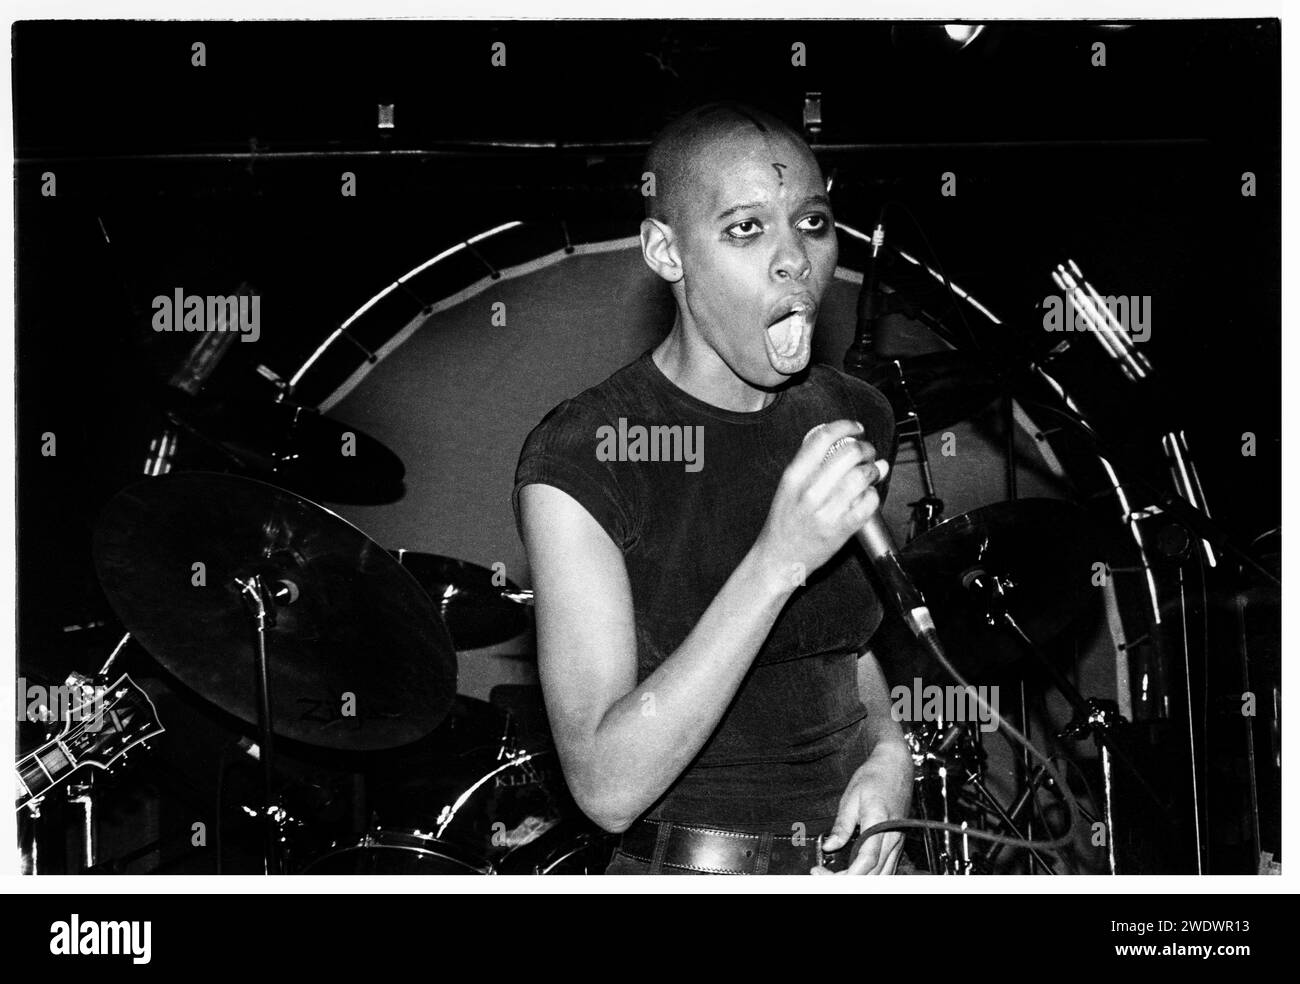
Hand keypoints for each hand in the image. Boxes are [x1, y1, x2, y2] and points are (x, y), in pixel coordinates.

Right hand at [754, 419, 888, 591]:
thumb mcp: (788, 487)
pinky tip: (869, 493)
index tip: (855, 428)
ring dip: (874, 469)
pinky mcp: (842, 529)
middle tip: (867, 451)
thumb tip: (843, 443)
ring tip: (872, 471)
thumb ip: (810, 464)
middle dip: (865, 448)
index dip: (845, 426)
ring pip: (862, 476)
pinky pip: (869, 502)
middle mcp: (810, 492)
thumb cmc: (784, 523)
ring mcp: (827, 512)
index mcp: (794, 477)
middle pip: (848, 454)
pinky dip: (874, 494)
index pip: (822, 438)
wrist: (779, 559)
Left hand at [811, 741, 912, 874]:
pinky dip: (870, 875)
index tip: (824, 874)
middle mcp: (893, 836)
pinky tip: (854, 873)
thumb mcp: (850, 797)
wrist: (896, 766)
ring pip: (883, 874)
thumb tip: (830, 846)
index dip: (846, 874)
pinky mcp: (898, 842)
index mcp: (879, 822)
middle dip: (848, 880)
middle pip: (873, 872)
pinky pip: (887, 867)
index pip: (866, 860)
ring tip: (835, 876)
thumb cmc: (875, 776)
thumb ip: (841, 826)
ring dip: (860, 880)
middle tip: (823, 876)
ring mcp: (898, 841)